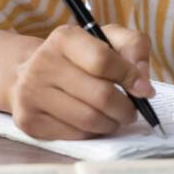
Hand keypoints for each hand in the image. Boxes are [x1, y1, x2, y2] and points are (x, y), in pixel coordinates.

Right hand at [7, 23, 155, 139]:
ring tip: (115, 117)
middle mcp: (42, 63)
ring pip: (89, 120)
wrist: (30, 72)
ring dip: (111, 123)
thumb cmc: (78, 57)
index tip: (144, 89)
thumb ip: (133, 47)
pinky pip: (75, 135)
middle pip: (100, 95)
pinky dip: (93, 132)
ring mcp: (32, 94)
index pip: (103, 60)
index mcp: (64, 38)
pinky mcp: (30, 121)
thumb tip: (143, 80)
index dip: (130, 77)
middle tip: (132, 110)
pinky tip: (93, 122)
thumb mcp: (107, 39)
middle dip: (125, 108)